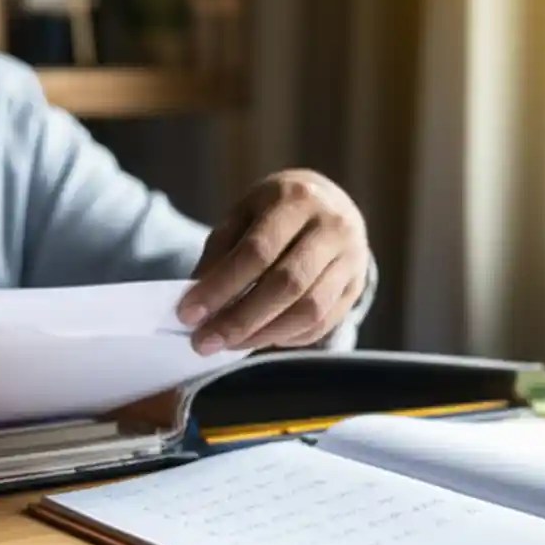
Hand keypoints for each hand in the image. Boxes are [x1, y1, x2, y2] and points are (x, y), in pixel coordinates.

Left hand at [177, 169, 369, 353]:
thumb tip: (197, 300)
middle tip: (205, 342)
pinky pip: (323, 323)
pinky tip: (260, 339)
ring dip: (263, 335)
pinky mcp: (356, 286)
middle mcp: (332, 227)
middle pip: (286, 284)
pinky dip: (287, 337)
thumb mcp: (243, 215)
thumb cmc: (275, 211)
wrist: (331, 203)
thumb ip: (221, 253)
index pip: (257, 251)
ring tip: (229, 346)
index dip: (221, 287)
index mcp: (296, 199)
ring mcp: (352, 258)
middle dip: (241, 319)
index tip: (188, 314)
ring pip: (309, 310)